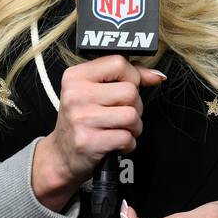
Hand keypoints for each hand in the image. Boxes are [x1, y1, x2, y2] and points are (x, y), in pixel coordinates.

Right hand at [35, 55, 165, 200]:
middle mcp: (76, 95)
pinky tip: (114, 142)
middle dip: (134, 106)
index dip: (132, 77)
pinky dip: (127, 144)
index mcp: (76, 76)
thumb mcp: (95, 90)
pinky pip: (126, 138)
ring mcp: (81, 118)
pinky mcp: (88, 142)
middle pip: (130, 92)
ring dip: (133, 127)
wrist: (61, 155)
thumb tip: (156, 75)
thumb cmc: (82, 120)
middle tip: (120, 114)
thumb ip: (126, 77)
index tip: (127, 87)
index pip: (119, 63)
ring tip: (119, 128)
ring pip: (132, 115)